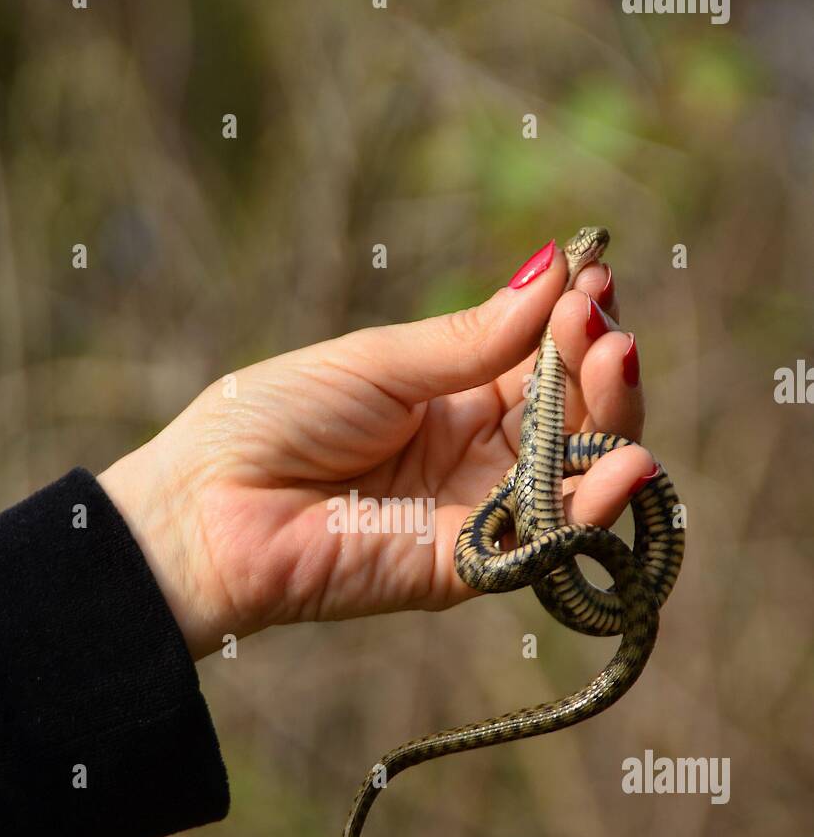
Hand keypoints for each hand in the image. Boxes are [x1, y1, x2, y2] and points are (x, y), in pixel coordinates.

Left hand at [98, 243, 654, 658]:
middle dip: (597, 362)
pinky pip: (549, 538)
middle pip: (573, 414)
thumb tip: (554, 270)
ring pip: (576, 471)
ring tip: (616, 360)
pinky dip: (597, 506)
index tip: (594, 276)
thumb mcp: (380, 362)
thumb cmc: (273, 420)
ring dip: (613, 417)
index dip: (574, 322)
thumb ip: (472, 338)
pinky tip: (629, 462)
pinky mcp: (469, 566)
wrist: (207, 508)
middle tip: (599, 321)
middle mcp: (477, 455)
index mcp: (452, 398)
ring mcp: (477, 511)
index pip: (543, 361)